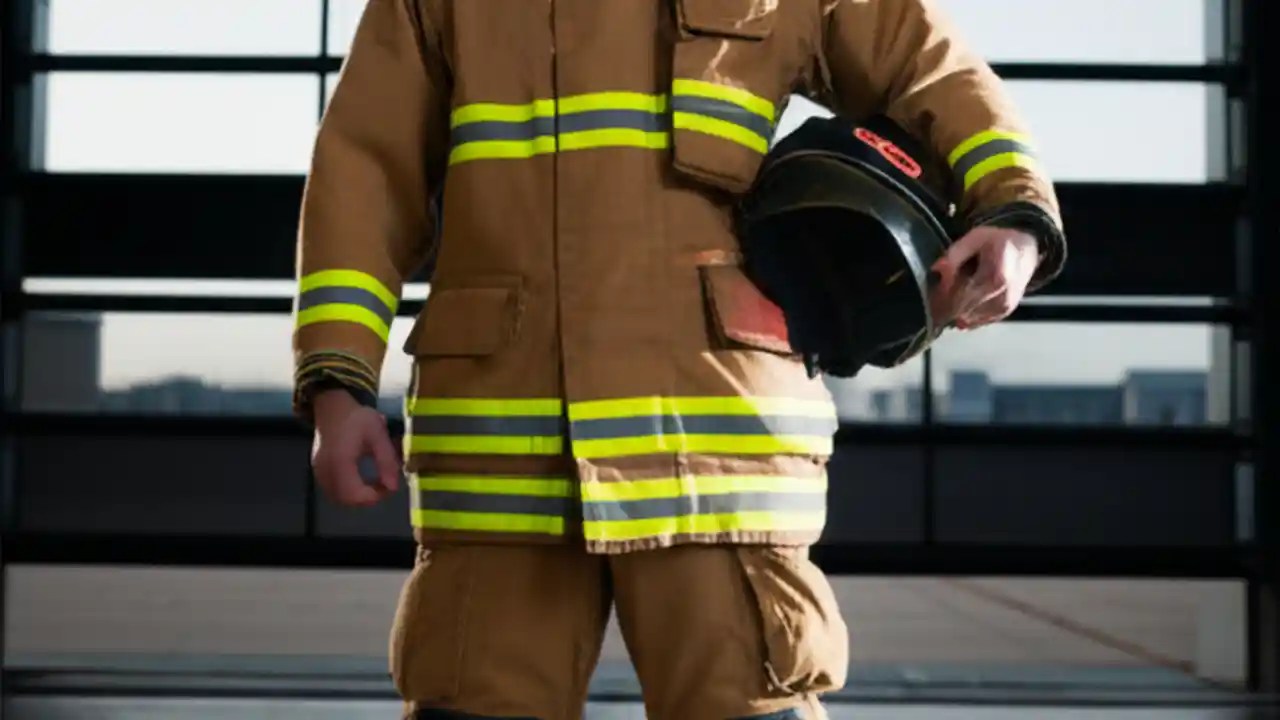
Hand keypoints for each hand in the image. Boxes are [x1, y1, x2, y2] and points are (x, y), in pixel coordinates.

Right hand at [310, 389, 401, 506]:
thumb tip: (394, 488)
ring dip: (358, 496)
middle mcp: (325, 471)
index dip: (375, 497)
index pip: (355, 495)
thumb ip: (387, 461)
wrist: (332, 406)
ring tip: (374, 482)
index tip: (389, 486)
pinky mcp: (318, 470)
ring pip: (339, 498)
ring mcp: (319, 472)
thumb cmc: (357, 418)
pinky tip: (361, 479)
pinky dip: (348, 491)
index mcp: (340, 462)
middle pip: (346, 500)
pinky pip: (333, 490)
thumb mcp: (378, 434)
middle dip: (368, 498)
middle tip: (383, 486)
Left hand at [929, 226, 1039, 329]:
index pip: (961, 298)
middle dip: (944, 308)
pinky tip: (959, 303)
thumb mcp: (975, 238)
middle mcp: (1002, 298)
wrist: (1026, 250)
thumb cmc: (998, 242)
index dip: (941, 299)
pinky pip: (976, 322)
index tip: (929, 294)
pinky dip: (964, 315)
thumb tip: (936, 270)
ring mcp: (1004, 309)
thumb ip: (955, 254)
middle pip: (963, 312)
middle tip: (932, 300)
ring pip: (968, 320)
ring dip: (953, 313)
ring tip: (946, 299)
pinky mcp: (1003, 314)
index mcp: (995, 278)